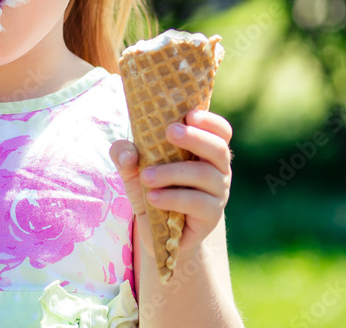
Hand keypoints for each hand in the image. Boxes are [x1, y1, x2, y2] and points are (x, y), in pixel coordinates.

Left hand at [110, 109, 232, 254]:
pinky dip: (173, 197)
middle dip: (195, 137)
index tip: (189, 115)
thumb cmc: (151, 189)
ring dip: (173, 172)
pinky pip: (198, 203)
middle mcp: (217, 169)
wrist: (154, 230)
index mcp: (204, 150)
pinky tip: (152, 197)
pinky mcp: (211, 216)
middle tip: (169, 132)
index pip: (221, 131)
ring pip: (205, 175)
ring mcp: (218, 193)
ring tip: (146, 176)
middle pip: (219, 148)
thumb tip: (127, 153)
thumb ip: (125, 155)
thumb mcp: (133, 169)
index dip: (210, 121)